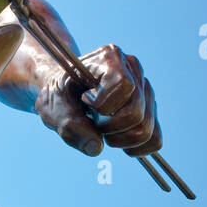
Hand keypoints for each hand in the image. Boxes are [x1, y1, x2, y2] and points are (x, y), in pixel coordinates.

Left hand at [35, 44, 162, 156]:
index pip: (123, 84)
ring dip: (119, 139)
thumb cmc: (59, 95)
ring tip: (101, 129)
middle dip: (109, 128)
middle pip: (136, 112)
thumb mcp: (52, 106)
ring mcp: (144, 90)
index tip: (85, 104)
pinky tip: (117, 141)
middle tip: (92, 122)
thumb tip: (96, 147)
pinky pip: (154, 139)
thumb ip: (68, 124)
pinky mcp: (149, 109)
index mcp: (109, 58)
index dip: (104, 105)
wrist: (65, 94)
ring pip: (145, 129)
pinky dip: (135, 148)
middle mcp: (133, 70)